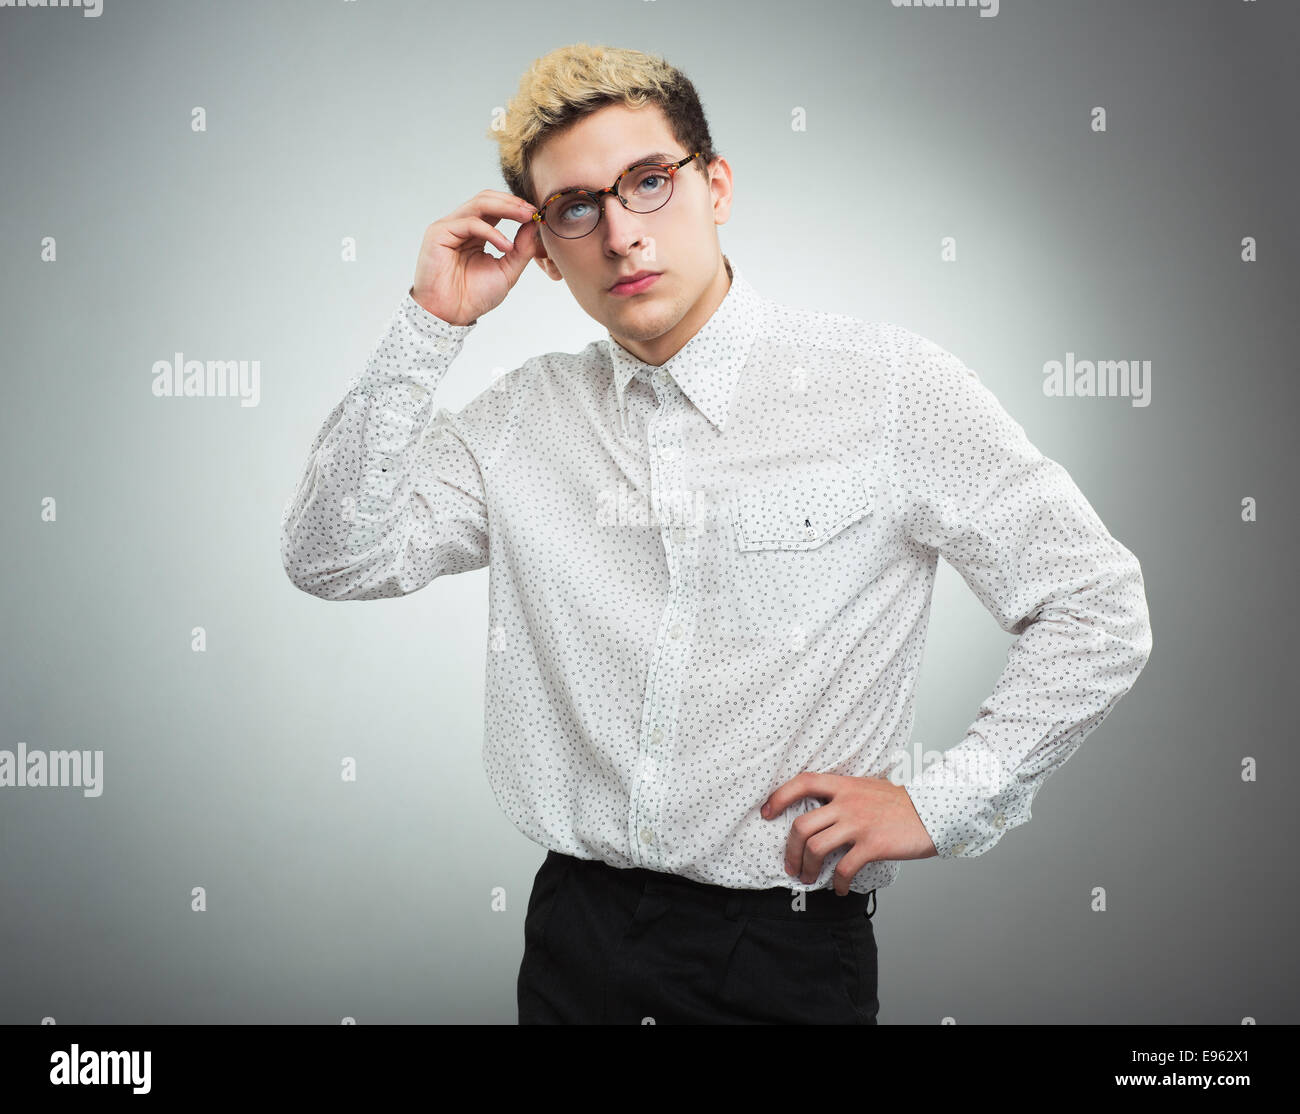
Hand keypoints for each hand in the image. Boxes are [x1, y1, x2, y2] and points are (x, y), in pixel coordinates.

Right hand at [409, 189, 544, 325]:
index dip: (516, 207)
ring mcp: (449, 227)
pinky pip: (470, 223)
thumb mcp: (507, 271)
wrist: (452, 315)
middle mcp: (461, 226)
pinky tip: (506, 246)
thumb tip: (534, 225)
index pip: (495, 208)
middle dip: (513, 203)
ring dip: (505, 208)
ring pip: (479, 204)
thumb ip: (521, 249)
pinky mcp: (439, 233)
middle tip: (532, 211)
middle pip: (487, 199)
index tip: (537, 214)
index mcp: (475, 233)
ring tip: (526, 217)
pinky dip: (492, 232)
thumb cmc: (474, 297)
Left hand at [760, 773, 937, 895]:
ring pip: (816, 848)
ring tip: (809, 878)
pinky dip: (837, 883)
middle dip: (789, 850)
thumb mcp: (868, 787)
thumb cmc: (901, 803)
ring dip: (807, 868)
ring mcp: (859, 824)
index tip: (767, 813)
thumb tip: (820, 810)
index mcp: (844, 785)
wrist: (935, 811)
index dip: (779, 796)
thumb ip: (844, 794)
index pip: (802, 782)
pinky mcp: (873, 845)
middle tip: (791, 865)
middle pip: (801, 825)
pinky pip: (844, 868)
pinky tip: (839, 888)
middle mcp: (848, 802)